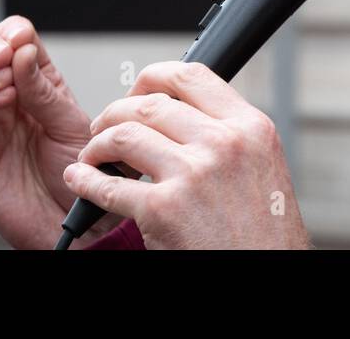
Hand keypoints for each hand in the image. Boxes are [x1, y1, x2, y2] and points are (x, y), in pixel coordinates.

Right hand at [0, 16, 118, 248]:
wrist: (74, 221)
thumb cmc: (80, 173)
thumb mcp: (70, 123)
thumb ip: (44, 89)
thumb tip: (21, 51)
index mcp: (35, 83)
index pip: (12, 40)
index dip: (11, 32)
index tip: (19, 40)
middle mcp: (5, 98)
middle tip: (3, 56)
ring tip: (3, 84)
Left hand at [63, 61, 310, 248]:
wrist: (269, 273)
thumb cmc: (265, 234)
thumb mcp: (263, 166)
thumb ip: (230, 135)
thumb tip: (184, 115)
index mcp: (251, 127)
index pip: (192, 75)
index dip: (153, 78)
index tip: (138, 91)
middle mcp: (224, 142)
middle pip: (151, 102)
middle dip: (116, 111)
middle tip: (104, 126)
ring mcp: (193, 173)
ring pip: (124, 135)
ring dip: (97, 144)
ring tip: (93, 156)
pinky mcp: (164, 208)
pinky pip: (108, 185)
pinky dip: (85, 181)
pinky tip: (81, 181)